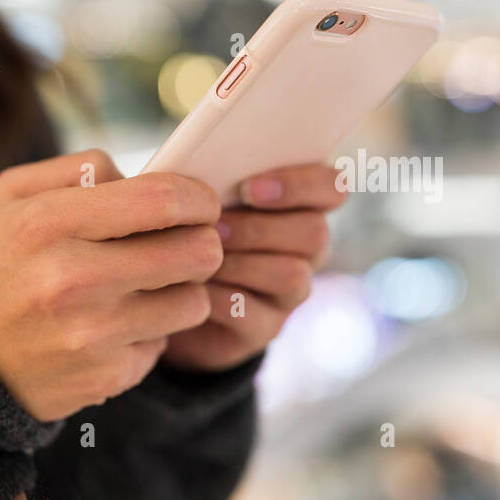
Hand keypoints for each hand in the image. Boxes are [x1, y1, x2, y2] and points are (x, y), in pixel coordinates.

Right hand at [0, 150, 222, 421]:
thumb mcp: (14, 196)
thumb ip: (82, 169)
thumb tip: (148, 176)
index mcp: (47, 224)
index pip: (162, 201)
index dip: (199, 199)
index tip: (203, 204)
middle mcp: (70, 280)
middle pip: (196, 253)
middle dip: (205, 243)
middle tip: (189, 243)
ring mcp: (91, 335)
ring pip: (194, 303)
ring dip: (183, 291)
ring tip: (150, 285)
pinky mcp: (106, 376)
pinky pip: (165, 343)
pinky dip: (152, 331)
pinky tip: (118, 325)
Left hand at [161, 164, 345, 371]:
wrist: (167, 296)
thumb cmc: (187, 231)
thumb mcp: (202, 199)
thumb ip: (216, 180)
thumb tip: (202, 171)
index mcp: (301, 206)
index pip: (332, 187)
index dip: (301, 185)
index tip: (249, 188)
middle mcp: (307, 250)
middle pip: (314, 233)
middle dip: (258, 228)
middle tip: (214, 226)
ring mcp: (290, 293)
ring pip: (292, 275)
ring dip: (240, 263)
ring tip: (197, 257)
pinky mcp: (266, 328)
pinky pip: (254, 313)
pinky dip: (217, 297)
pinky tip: (188, 287)